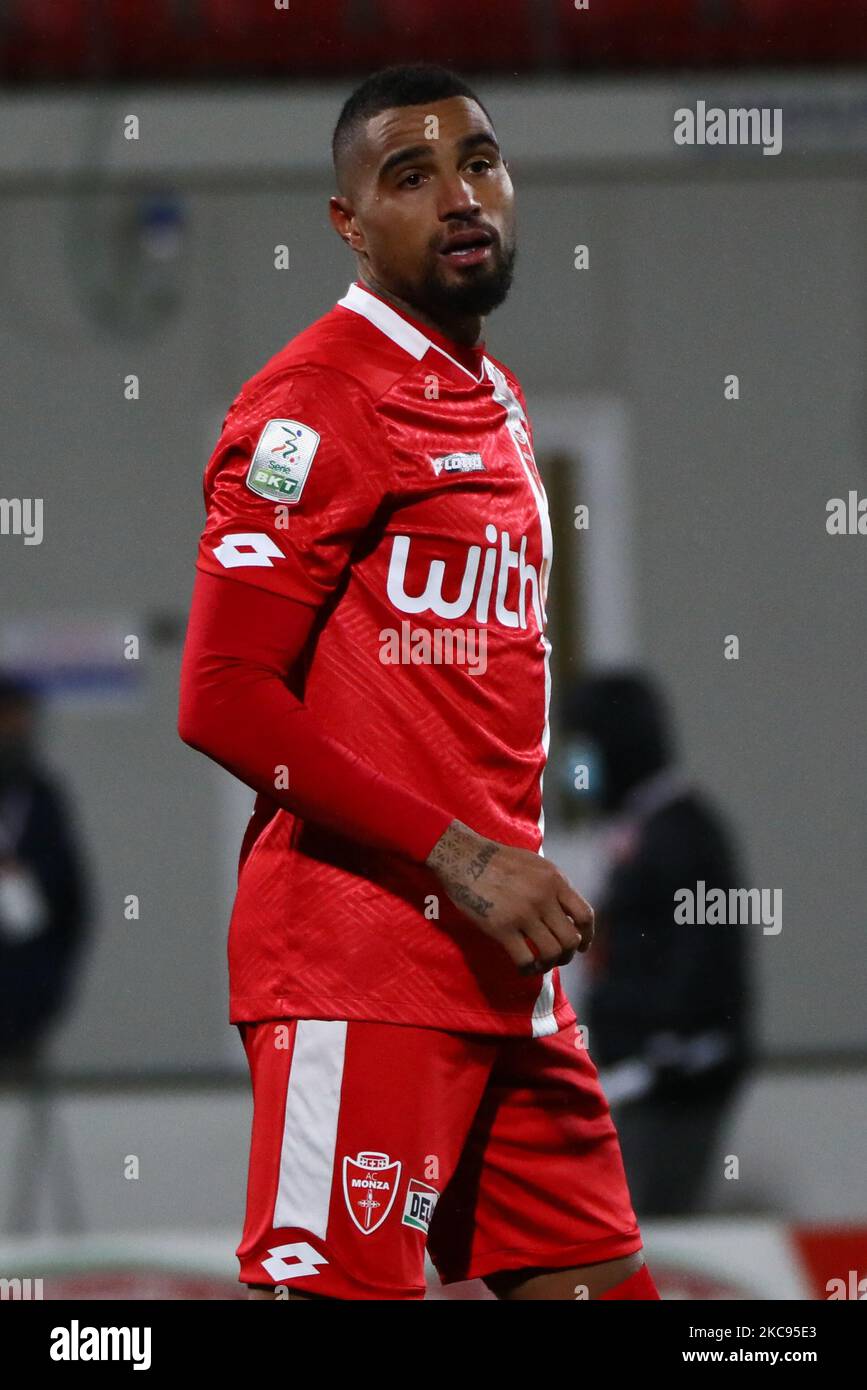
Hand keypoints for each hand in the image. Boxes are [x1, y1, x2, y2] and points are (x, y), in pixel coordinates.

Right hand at [426, 819, 593, 975]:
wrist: (464, 858)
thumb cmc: (499, 860)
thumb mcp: (536, 864)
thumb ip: (553, 886)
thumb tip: (568, 913)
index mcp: (554, 880)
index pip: (584, 915)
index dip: (587, 936)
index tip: (582, 946)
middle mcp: (543, 897)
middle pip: (570, 939)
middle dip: (568, 954)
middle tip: (558, 957)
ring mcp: (523, 913)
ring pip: (552, 952)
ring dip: (549, 963)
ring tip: (541, 962)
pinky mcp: (501, 928)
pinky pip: (525, 960)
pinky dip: (529, 969)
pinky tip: (524, 966)